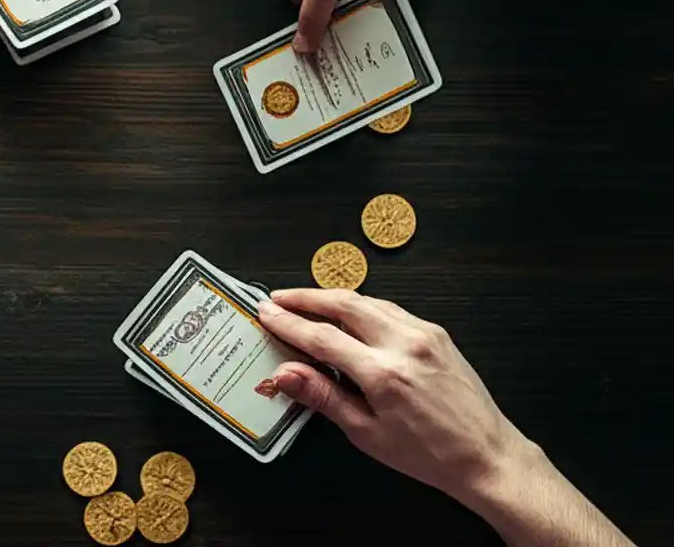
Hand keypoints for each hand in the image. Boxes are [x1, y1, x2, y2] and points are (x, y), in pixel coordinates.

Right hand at [256, 289, 528, 499]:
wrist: (486, 455)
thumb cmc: (429, 453)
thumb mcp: (367, 433)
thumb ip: (323, 396)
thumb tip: (284, 374)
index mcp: (384, 373)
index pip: (323, 337)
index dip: (288, 323)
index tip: (266, 313)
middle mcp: (405, 344)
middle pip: (344, 304)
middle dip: (305, 297)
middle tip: (278, 298)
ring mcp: (425, 333)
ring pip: (368, 300)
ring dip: (332, 297)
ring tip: (304, 301)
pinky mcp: (437, 333)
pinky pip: (390, 309)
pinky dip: (361, 305)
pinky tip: (347, 312)